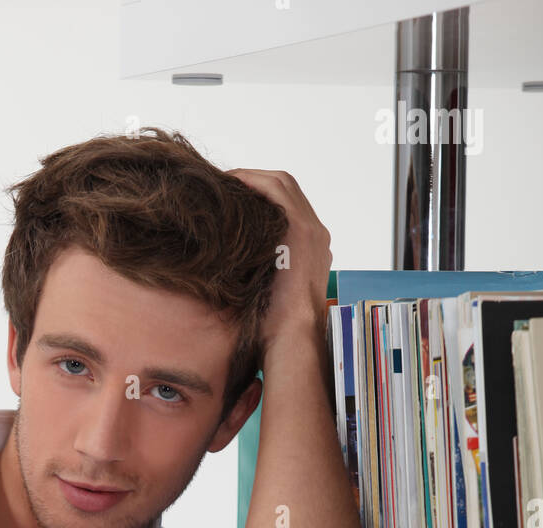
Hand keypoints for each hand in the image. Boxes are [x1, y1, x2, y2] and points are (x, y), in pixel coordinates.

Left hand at [226, 168, 332, 345]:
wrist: (292, 336)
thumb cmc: (275, 326)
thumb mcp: (267, 290)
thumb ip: (260, 270)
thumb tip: (230, 265)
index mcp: (311, 249)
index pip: (288, 209)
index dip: (262, 197)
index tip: (237, 201)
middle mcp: (316, 235)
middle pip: (287, 191)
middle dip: (257, 182)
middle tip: (228, 184)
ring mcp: (312, 230)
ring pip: (283, 185)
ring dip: (253, 178)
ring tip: (226, 181)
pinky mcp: (302, 230)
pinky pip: (277, 190)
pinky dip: (254, 181)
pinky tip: (232, 183)